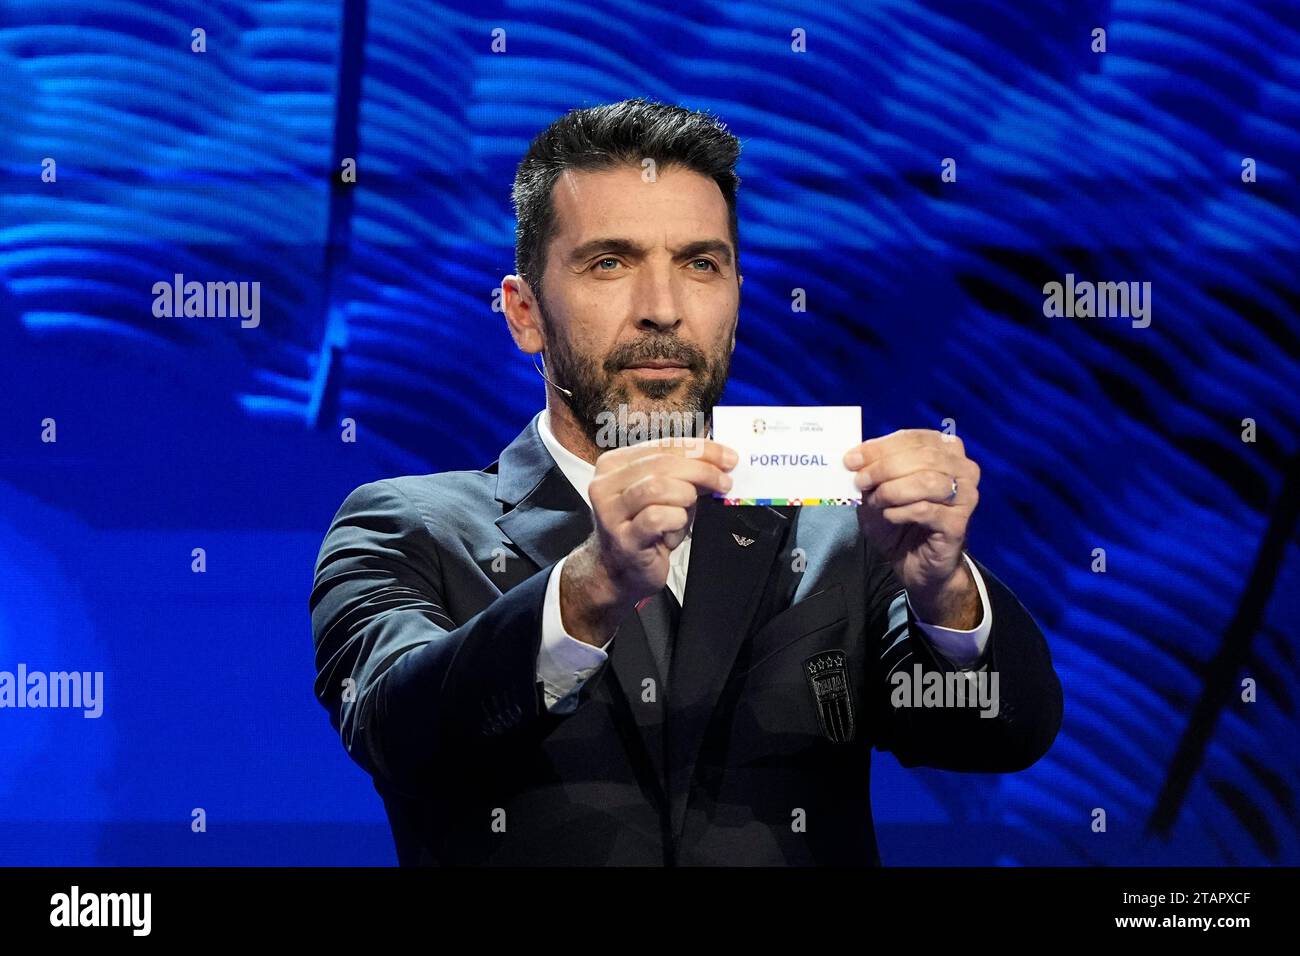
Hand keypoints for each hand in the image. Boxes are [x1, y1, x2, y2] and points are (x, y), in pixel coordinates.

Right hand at [560, 437, 736, 644]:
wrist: (619, 570)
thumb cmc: (644, 529)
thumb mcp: (664, 493)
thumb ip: (684, 473)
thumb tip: (720, 460)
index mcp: (614, 464)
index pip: (663, 445)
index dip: (700, 449)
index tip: (728, 457)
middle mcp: (605, 485)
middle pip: (662, 464)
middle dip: (701, 470)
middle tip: (724, 481)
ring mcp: (610, 512)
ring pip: (658, 487)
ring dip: (686, 495)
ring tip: (690, 507)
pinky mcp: (623, 538)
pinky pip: (657, 518)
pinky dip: (676, 520)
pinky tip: (677, 527)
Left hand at [843, 429, 980, 624]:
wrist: (914, 562)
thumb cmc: (899, 519)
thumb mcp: (879, 489)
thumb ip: (872, 470)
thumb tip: (855, 457)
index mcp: (946, 451)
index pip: (914, 438)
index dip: (880, 447)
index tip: (852, 459)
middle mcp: (963, 470)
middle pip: (923, 457)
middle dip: (884, 467)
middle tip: (860, 481)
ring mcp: (965, 496)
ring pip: (927, 482)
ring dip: (892, 491)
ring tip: (875, 502)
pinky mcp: (958, 524)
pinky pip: (925, 510)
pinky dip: (900, 512)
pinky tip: (890, 516)